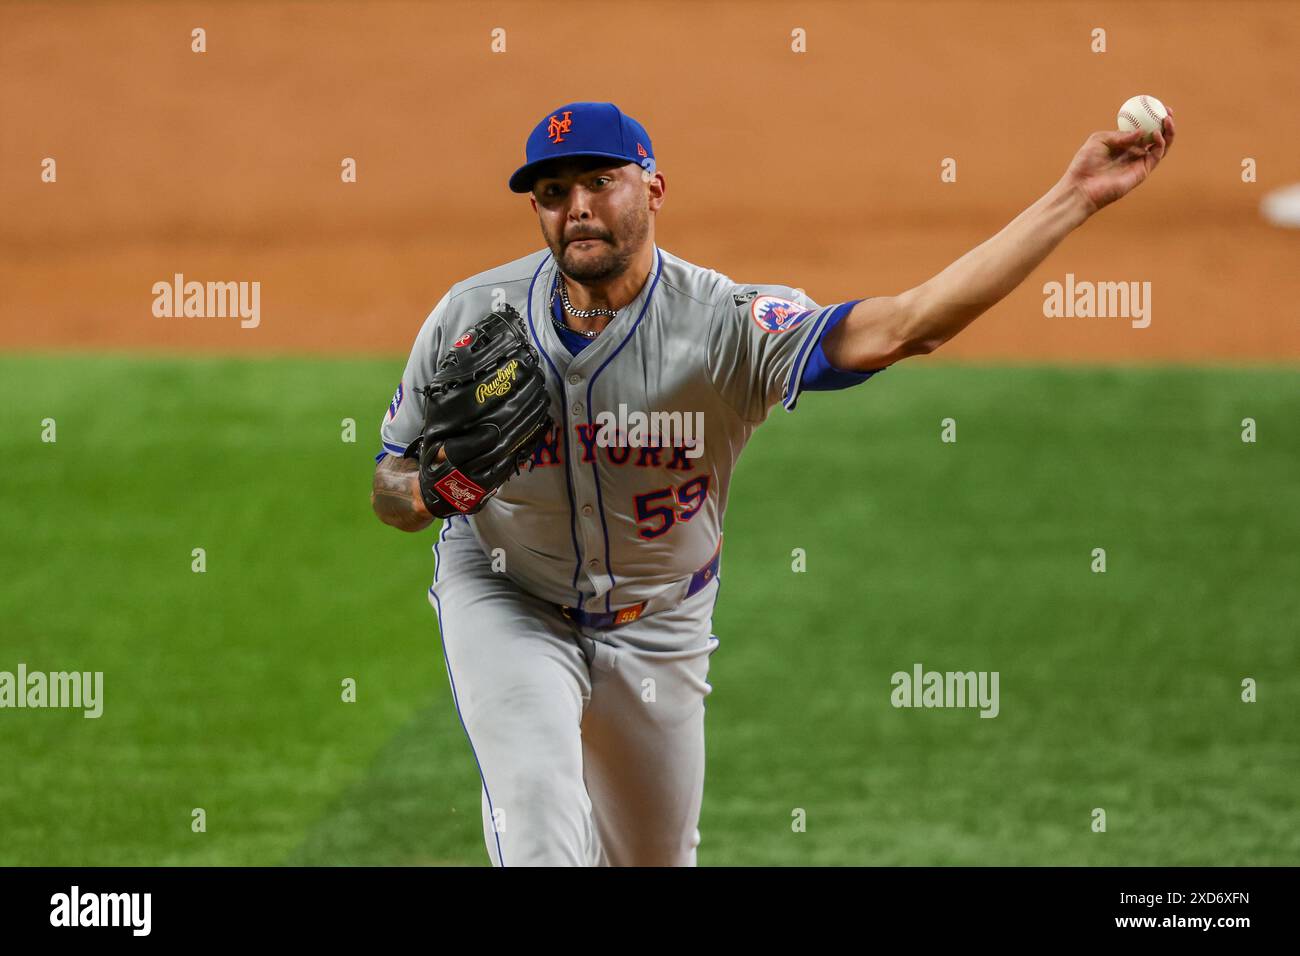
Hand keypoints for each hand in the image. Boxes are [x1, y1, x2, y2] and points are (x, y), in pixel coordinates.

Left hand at [1060, 110, 1174, 215]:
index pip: (1142, 129)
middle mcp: (1133, 153)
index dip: (1151, 118)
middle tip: (1168, 111)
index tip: (1157, 105)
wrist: (1081, 187)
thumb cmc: (1085, 164)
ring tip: (1167, 119)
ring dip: (1168, 132)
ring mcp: (1139, 162)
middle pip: (1155, 136)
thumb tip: (1141, 131)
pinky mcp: (1142, 172)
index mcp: (1122, 144)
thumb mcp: (1098, 140)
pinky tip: (1154, 133)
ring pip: (1161, 146)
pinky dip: (1160, 143)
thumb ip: (1119, 134)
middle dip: (1165, 123)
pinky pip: (1156, 155)